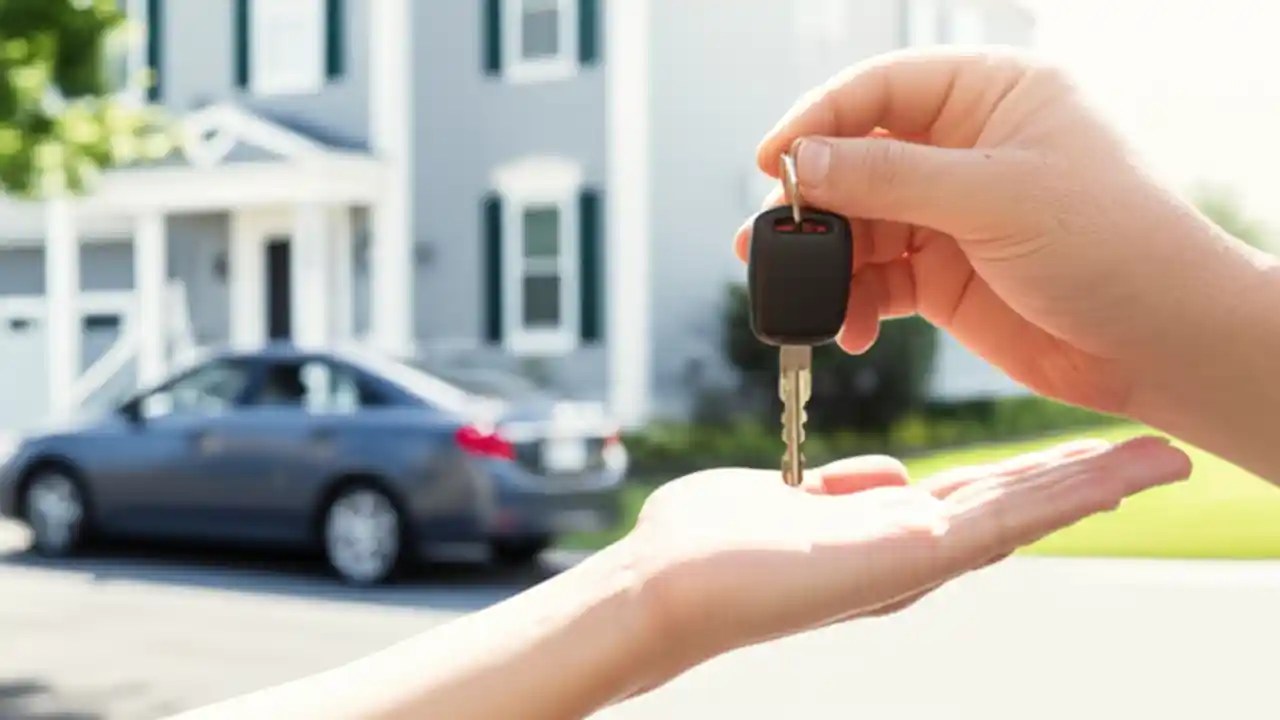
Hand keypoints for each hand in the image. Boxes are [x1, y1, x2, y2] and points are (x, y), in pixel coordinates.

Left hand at [623, 436, 1189, 688]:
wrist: (664, 585)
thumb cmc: (707, 546)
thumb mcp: (789, 499)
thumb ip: (840, 489)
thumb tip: (887, 476)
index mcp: (881, 532)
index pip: (972, 497)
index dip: (1030, 474)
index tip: (1077, 452)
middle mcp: (907, 553)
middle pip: (1012, 506)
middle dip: (1082, 478)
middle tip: (1149, 453)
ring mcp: (914, 559)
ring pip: (1024, 511)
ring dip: (1093, 482)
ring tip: (1158, 458)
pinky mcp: (910, 557)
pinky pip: (1004, 518)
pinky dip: (1063, 495)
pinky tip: (1111, 474)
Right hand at [734, 49, 1274, 417]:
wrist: (1165, 343)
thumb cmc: (1114, 244)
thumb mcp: (995, 197)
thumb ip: (889, 179)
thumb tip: (800, 162)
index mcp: (991, 94)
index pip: (881, 88)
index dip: (818, 119)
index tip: (771, 162)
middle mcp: (965, 148)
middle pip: (857, 159)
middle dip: (811, 202)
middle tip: (765, 238)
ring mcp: (951, 214)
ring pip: (859, 225)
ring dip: (826, 261)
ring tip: (796, 293)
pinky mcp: (944, 275)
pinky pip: (877, 279)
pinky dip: (856, 302)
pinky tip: (850, 326)